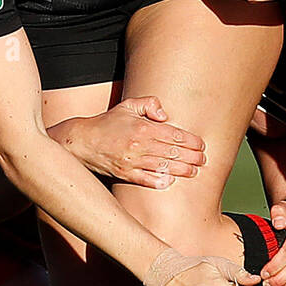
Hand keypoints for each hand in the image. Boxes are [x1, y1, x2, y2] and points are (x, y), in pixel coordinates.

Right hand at [62, 97, 206, 187]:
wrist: (82, 141)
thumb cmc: (107, 123)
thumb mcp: (128, 105)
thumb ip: (149, 104)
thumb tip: (165, 115)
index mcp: (142, 127)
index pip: (174, 134)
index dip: (191, 141)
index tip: (201, 145)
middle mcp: (139, 145)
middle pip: (172, 152)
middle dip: (192, 157)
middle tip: (203, 160)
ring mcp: (132, 161)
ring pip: (163, 167)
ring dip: (181, 170)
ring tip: (194, 171)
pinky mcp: (124, 174)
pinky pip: (146, 180)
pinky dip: (159, 181)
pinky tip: (171, 181)